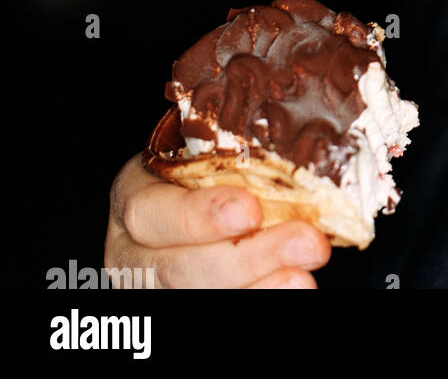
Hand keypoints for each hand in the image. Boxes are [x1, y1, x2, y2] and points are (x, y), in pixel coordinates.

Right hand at [104, 155, 330, 287]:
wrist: (210, 195)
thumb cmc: (214, 162)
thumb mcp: (207, 148)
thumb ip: (240, 149)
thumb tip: (302, 140)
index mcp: (135, 196)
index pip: (149, 212)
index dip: (198, 216)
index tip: (252, 210)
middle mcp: (134, 250)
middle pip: (177, 269)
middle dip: (246, 258)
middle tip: (306, 243)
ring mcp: (155, 287)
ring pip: (196, 297)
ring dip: (258, 288)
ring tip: (304, 278)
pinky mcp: (184, 303)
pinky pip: (215, 313)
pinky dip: (259, 299)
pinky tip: (293, 288)